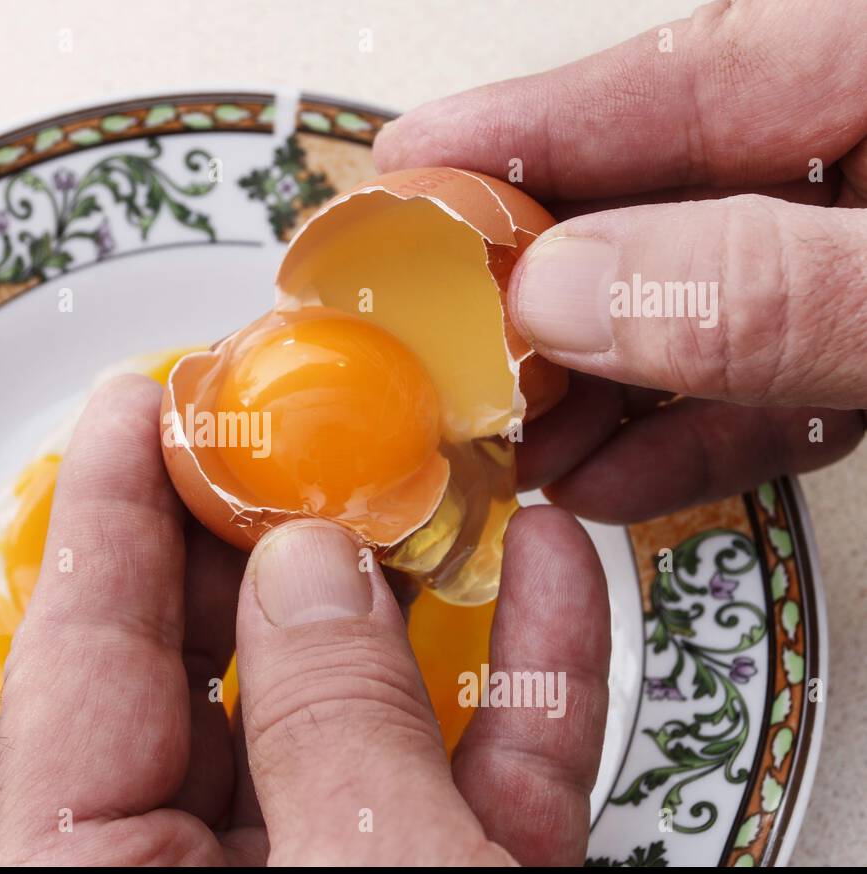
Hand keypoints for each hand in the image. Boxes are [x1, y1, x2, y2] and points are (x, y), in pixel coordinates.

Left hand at [0, 376, 609, 865]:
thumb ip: (331, 725)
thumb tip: (312, 573)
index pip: (80, 665)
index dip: (106, 515)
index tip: (133, 402)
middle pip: (214, 673)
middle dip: (264, 535)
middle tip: (291, 422)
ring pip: (355, 722)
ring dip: (411, 593)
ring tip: (429, 475)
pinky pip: (474, 782)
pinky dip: (522, 684)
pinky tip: (549, 574)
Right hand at [375, 0, 866, 522]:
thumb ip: (763, 286)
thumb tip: (561, 295)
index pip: (679, 80)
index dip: (525, 127)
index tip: (405, 167)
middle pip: (666, 201)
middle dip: (546, 288)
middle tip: (437, 343)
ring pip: (708, 304)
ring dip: (602, 388)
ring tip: (512, 447)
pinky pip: (778, 384)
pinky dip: (694, 439)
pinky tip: (614, 483)